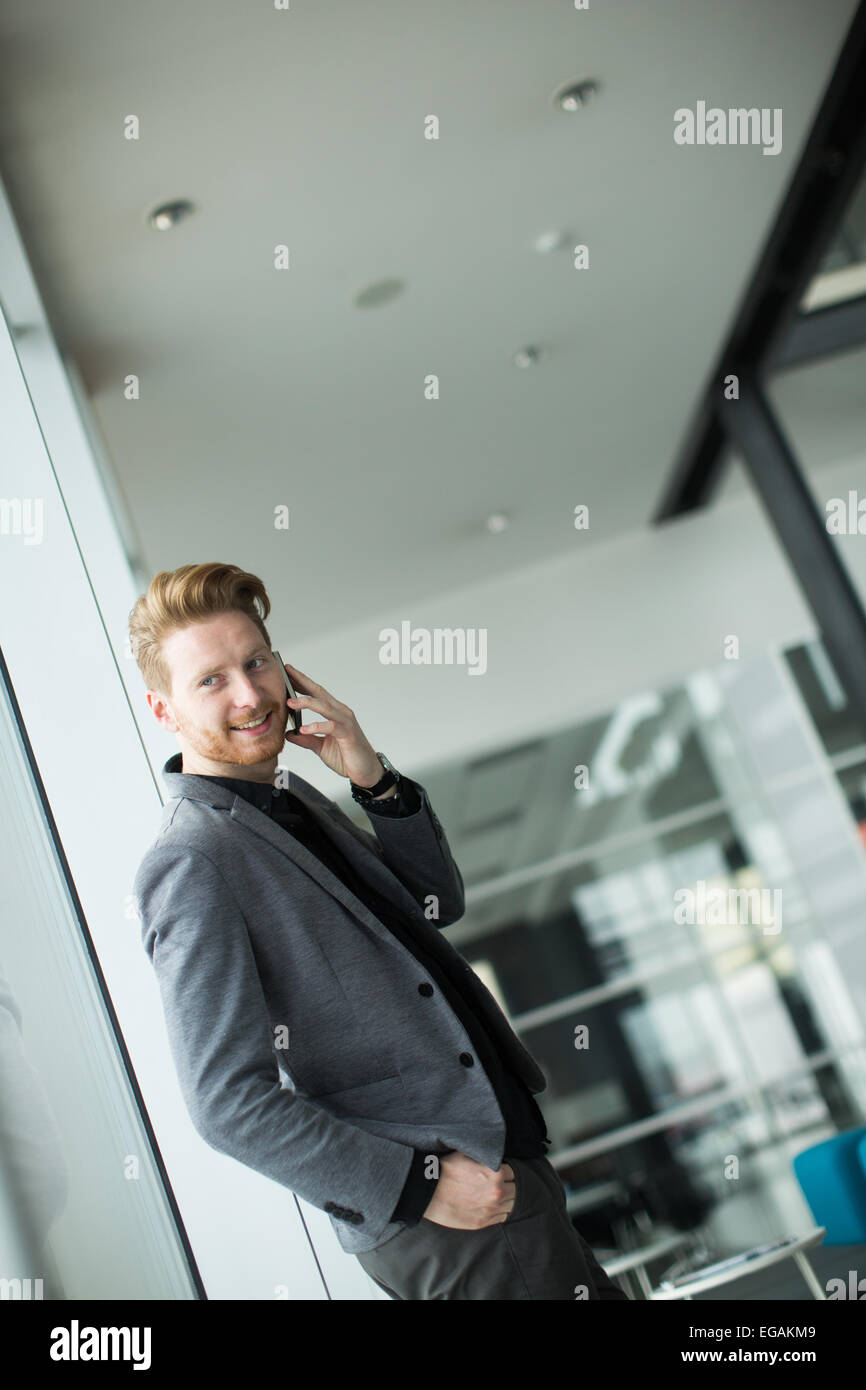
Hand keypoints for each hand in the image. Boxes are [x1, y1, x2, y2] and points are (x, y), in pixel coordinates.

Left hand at [279, 660, 383, 784]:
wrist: (365, 771)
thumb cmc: (347, 757)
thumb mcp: (320, 747)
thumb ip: (306, 739)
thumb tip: (289, 733)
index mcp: (334, 713)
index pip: (316, 694)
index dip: (302, 682)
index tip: (287, 673)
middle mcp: (341, 713)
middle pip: (319, 693)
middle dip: (303, 682)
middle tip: (287, 673)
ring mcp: (345, 722)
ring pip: (325, 707)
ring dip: (306, 702)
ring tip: (290, 702)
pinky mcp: (348, 734)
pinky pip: (330, 727)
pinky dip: (316, 727)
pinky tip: (303, 729)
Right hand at [421, 1152, 516, 1228]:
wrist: (427, 1192)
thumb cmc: (444, 1170)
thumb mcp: (466, 1153)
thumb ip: (485, 1156)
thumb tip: (494, 1155)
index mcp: (495, 1174)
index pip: (514, 1172)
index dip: (507, 1170)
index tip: (501, 1170)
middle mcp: (496, 1193)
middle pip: (516, 1190)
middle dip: (509, 1185)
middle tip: (500, 1182)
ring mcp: (490, 1210)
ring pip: (511, 1205)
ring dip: (507, 1199)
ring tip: (496, 1194)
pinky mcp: (482, 1222)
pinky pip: (502, 1217)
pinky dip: (500, 1211)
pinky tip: (491, 1204)